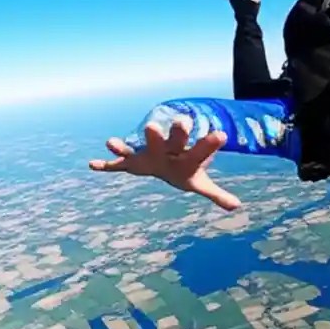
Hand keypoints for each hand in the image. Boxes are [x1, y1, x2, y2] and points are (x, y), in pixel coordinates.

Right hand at [88, 117, 241, 210]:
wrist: (159, 158)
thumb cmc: (182, 169)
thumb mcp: (198, 183)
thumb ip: (216, 194)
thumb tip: (237, 206)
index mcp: (186, 155)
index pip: (201, 149)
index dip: (210, 144)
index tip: (222, 134)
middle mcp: (169, 149)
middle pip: (175, 140)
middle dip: (176, 132)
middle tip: (183, 122)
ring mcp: (149, 152)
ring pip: (146, 144)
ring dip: (142, 141)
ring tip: (139, 134)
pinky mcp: (131, 160)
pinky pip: (118, 162)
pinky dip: (106, 165)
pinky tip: (93, 165)